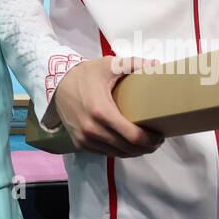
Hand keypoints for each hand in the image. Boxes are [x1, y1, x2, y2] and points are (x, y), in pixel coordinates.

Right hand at [48, 56, 164, 156]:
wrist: (57, 84)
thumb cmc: (85, 74)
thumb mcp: (108, 65)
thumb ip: (133, 64)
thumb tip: (155, 64)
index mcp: (101, 112)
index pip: (133, 136)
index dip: (151, 140)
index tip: (160, 135)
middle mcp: (92, 130)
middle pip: (128, 149)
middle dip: (147, 147)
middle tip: (156, 140)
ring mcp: (85, 139)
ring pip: (118, 154)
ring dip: (134, 152)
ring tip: (145, 143)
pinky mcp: (80, 143)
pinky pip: (105, 153)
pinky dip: (119, 151)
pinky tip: (127, 144)